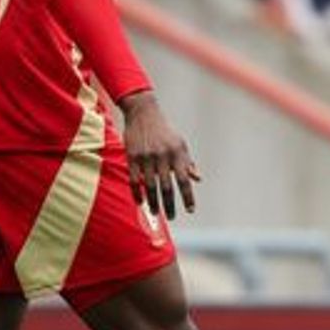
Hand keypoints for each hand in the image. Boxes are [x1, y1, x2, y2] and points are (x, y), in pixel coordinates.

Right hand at [120, 90, 199, 218]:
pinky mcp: (132, 157)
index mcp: (177, 153)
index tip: (191, 210)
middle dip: (170, 205)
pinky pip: (134, 179)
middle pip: (167, 186)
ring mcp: (147, 157)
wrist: (143, 112)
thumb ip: (188, 162)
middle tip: (172, 217)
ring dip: (153, 202)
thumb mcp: (180, 143)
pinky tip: (140, 202)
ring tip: (156, 212)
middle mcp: (163, 156)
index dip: (188, 196)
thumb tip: (197, 179)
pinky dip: (137, 193)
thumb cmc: (165, 131)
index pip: (184, 180)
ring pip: (150, 186)